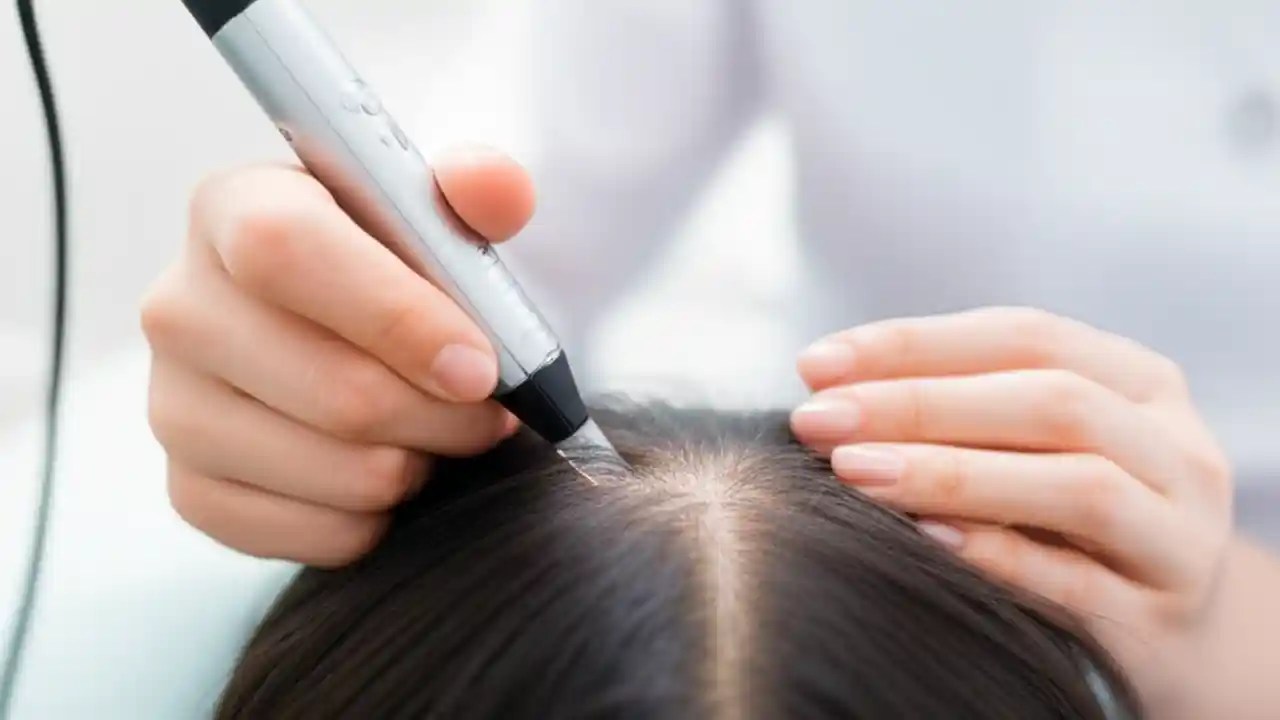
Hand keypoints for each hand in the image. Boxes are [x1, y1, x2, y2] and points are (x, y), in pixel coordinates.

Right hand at [142, 145, 535, 566]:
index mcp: (234, 209)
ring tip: (439, 429)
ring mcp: (174, 407)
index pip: (286, 251)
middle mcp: (181, 307)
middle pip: (336, 390)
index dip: (398, 317)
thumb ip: (478, 189)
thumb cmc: (398, 267)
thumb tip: (498, 188)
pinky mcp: (191, 492)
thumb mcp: (439, 211)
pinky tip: (390, 465)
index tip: (481, 366)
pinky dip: (383, 516)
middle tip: (495, 410)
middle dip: (446, 414)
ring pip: (343, 473)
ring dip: (423, 463)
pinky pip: (321, 536)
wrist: (349, 339)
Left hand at [790, 307, 1233, 713]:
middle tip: (816, 420)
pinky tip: (924, 539)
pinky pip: (1078, 582)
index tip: (814, 365)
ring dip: (954, 474)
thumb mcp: (1031, 445)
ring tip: (853, 470)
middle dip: (920, 404)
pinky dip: (999, 555)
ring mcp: (1180, 537)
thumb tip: (825, 387)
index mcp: (1141, 382)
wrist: (1174, 630)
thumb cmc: (1068, 518)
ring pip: (1080, 486)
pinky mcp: (1161, 620)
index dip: (915, 344)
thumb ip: (959, 410)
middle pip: (1052, 401)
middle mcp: (1178, 449)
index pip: (1026, 335)